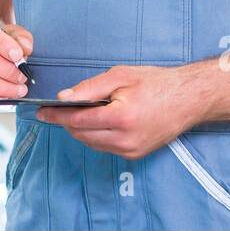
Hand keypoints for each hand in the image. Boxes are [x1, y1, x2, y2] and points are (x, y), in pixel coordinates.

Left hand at [35, 64, 206, 159]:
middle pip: (82, 135)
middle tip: (55, 110)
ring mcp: (131, 150)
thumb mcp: (120, 76)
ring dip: (80, 130)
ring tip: (74, 114)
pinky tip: (95, 122)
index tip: (41, 112)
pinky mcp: (136, 154)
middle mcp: (126, 139)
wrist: (188, 99)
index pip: (78, 121)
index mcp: (121, 117)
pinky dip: (96, 136)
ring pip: (92, 143)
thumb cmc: (156, 83)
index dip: (56, 116)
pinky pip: (106, 147)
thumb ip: (90, 88)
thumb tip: (64, 97)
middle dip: (66, 123)